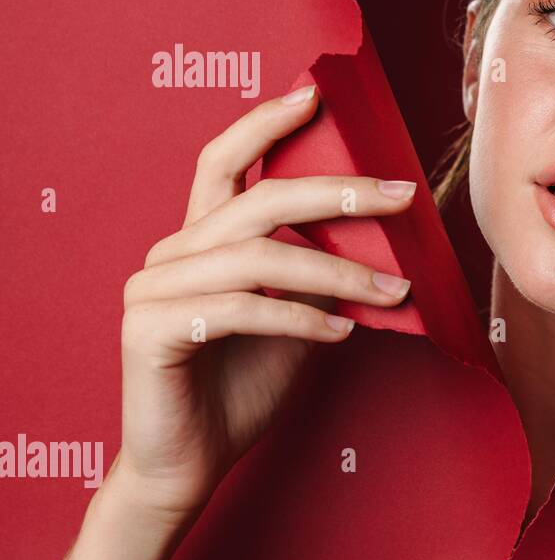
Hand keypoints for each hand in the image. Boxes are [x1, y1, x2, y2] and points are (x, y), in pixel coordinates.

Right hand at [117, 84, 418, 519]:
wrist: (192, 463)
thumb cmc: (244, 387)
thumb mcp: (298, 320)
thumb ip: (321, 279)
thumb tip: (389, 245)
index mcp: (199, 241)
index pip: (224, 163)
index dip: (263, 123)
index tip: (312, 95)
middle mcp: (170, 254)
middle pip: (258, 202)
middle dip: (337, 194)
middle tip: (400, 197)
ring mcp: (152, 290)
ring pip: (258, 258)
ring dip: (338, 273)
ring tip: (395, 292)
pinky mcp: (149, 331)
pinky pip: (239, 309)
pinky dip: (301, 318)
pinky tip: (342, 332)